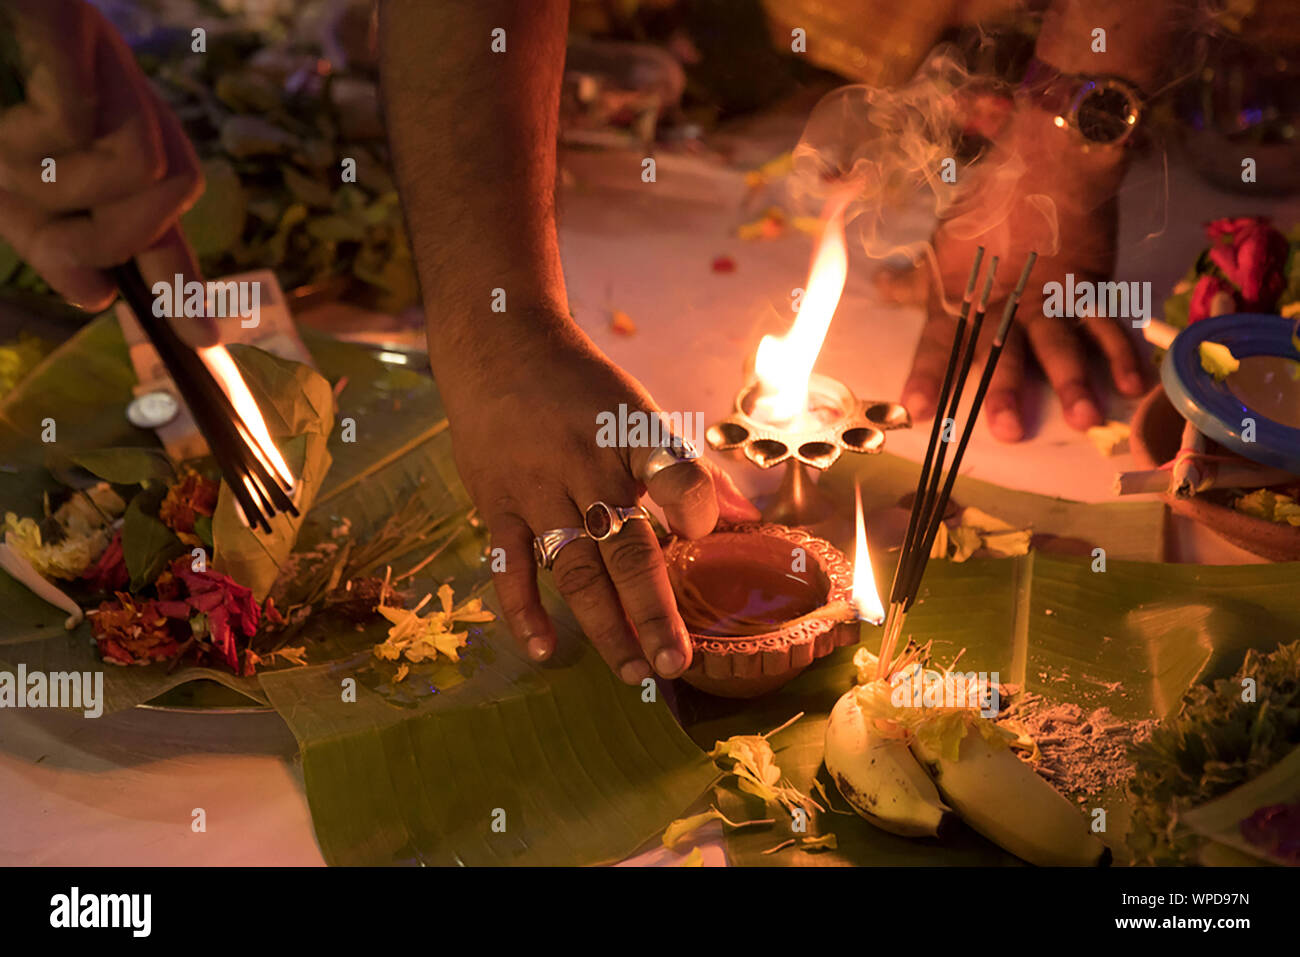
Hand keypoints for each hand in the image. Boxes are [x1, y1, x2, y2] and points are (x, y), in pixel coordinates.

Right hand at [0, 0, 210, 343]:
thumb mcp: (9, 187)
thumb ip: (55, 240)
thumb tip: (97, 298)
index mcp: (114, 122)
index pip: (173, 204)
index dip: (186, 275)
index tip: (204, 340)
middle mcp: (124, 87)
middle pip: (173, 189)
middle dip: (110, 237)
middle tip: (47, 239)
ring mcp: (102, 53)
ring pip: (133, 167)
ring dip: (56, 188)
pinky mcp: (67, 20)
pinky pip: (80, 117)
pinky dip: (34, 136)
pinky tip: (1, 109)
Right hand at [436, 317, 758, 683]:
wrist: (500, 347)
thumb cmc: (583, 388)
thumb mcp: (640, 410)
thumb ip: (685, 470)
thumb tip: (739, 519)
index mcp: (632, 434)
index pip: (672, 470)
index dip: (693, 504)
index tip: (703, 535)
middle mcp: (587, 465)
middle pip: (625, 547)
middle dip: (654, 611)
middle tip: (676, 664)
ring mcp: (539, 489)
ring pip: (575, 569)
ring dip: (606, 626)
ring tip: (635, 671)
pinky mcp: (498, 504)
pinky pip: (511, 565)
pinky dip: (524, 611)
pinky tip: (546, 650)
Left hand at [900, 107, 1145, 441]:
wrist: (1051, 156)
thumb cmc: (989, 201)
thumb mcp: (944, 242)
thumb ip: (917, 279)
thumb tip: (882, 287)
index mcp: (964, 295)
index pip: (939, 342)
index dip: (928, 375)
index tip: (916, 410)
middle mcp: (1005, 304)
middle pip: (1004, 352)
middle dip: (1005, 391)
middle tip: (1008, 431)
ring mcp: (1051, 298)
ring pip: (1061, 344)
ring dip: (1073, 381)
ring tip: (1082, 418)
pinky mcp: (1090, 287)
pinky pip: (1108, 324)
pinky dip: (1123, 353)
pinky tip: (1133, 386)